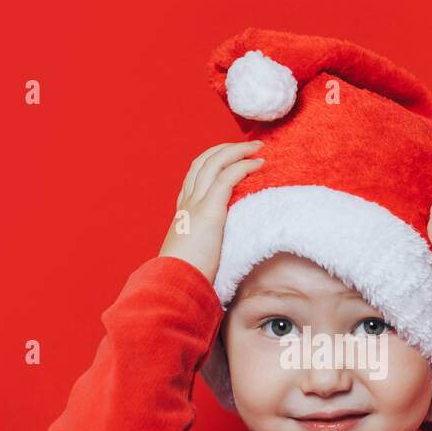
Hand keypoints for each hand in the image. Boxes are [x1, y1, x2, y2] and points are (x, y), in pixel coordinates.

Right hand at [159, 140, 265, 283]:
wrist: (174, 284)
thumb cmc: (185, 278)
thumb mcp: (194, 255)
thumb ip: (204, 247)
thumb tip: (217, 256)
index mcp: (183, 212)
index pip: (195, 176)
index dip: (212, 161)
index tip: (230, 157)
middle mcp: (187, 203)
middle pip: (203, 162)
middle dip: (225, 149)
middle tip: (247, 146)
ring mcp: (196, 205)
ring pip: (214, 163)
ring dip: (237, 151)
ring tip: (257, 148)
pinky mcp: (209, 212)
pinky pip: (226, 178)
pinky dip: (242, 166)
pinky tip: (257, 164)